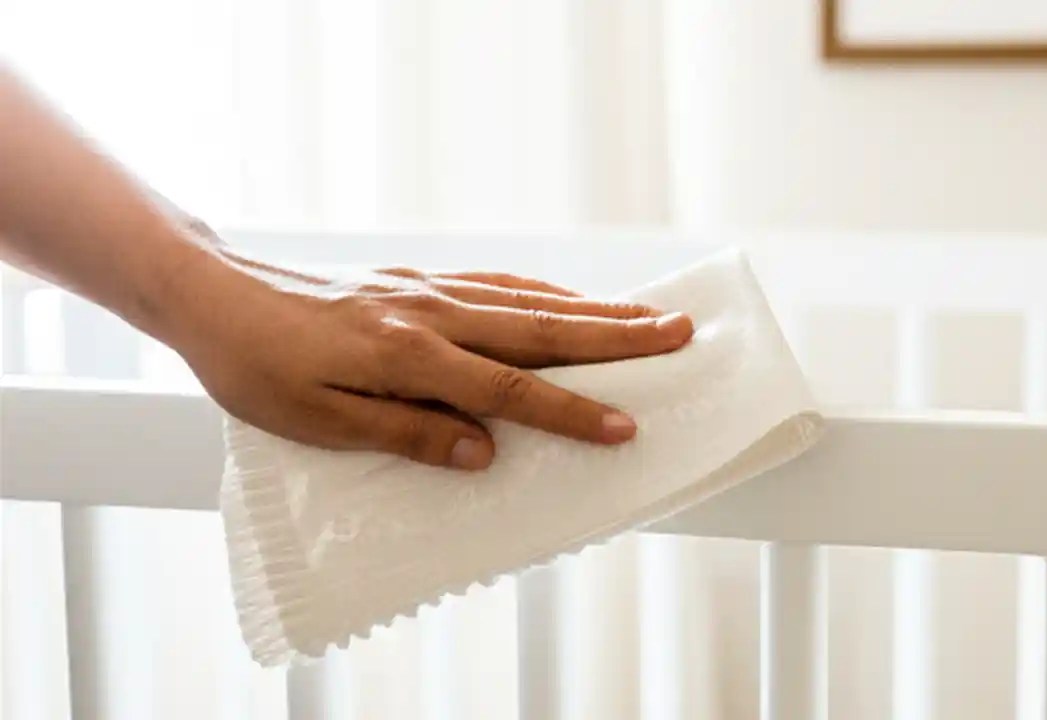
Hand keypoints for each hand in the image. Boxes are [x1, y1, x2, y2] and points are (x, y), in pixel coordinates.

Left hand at [158, 242, 693, 469]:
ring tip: (649, 315)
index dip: (571, 410)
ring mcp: (427, 287)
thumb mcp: (320, 422)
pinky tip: (570, 300)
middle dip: (615, 336)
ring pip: (528, 299)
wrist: (218, 296)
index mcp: (406, 354)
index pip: (508, 388)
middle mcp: (429, 312)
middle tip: (677, 335)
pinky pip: (497, 283)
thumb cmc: (260, 369)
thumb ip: (408, 433)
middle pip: (540, 327)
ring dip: (594, 309)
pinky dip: (545, 291)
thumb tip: (485, 453)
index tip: (625, 426)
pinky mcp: (418, 277)